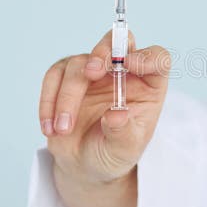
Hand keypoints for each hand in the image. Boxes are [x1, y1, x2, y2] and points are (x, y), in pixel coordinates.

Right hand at [38, 29, 171, 183]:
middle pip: (118, 42)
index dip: (147, 56)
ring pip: (79, 64)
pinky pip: (54, 76)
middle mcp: (124, 72)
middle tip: (91, 72)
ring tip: (64, 129)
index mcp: (149, 85)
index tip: (131, 65)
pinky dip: (49, 101)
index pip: (157, 58)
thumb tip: (117, 115)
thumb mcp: (125, 150)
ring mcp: (95, 71)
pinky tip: (50, 127)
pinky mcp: (67, 76)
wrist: (86, 163)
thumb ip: (123, 133)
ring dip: (68, 96)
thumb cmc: (113, 152)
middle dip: (103, 52)